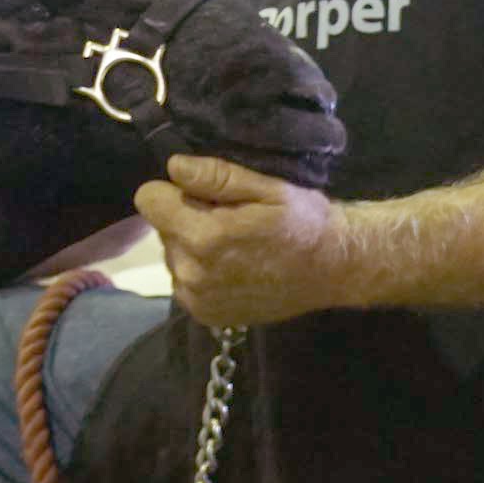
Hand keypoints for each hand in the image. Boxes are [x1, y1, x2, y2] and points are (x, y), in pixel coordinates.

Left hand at [136, 156, 362, 328]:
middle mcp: (192, 272)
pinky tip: (236, 271)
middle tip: (231, 224)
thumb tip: (173, 167)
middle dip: (187, 221)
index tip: (206, 197)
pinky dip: (203, 274)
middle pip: (162, 230)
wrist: (336, 270)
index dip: (174, 192)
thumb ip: (216, 177)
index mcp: (203, 236)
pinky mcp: (207, 315)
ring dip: (194, 249)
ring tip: (237, 250)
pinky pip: (185, 283)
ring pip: (173, 257)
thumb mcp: (268, 189)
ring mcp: (198, 298)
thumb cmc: (305, 223)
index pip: (148, 199)